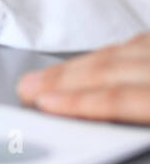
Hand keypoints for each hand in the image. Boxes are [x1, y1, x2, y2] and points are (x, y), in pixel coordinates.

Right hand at [18, 33, 149, 124]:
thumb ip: (131, 116)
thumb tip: (96, 121)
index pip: (118, 98)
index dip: (77, 102)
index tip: (42, 104)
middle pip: (109, 69)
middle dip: (62, 79)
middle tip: (26, 87)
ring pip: (116, 51)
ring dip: (76, 65)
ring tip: (45, 74)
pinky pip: (135, 42)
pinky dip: (105, 53)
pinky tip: (91, 59)